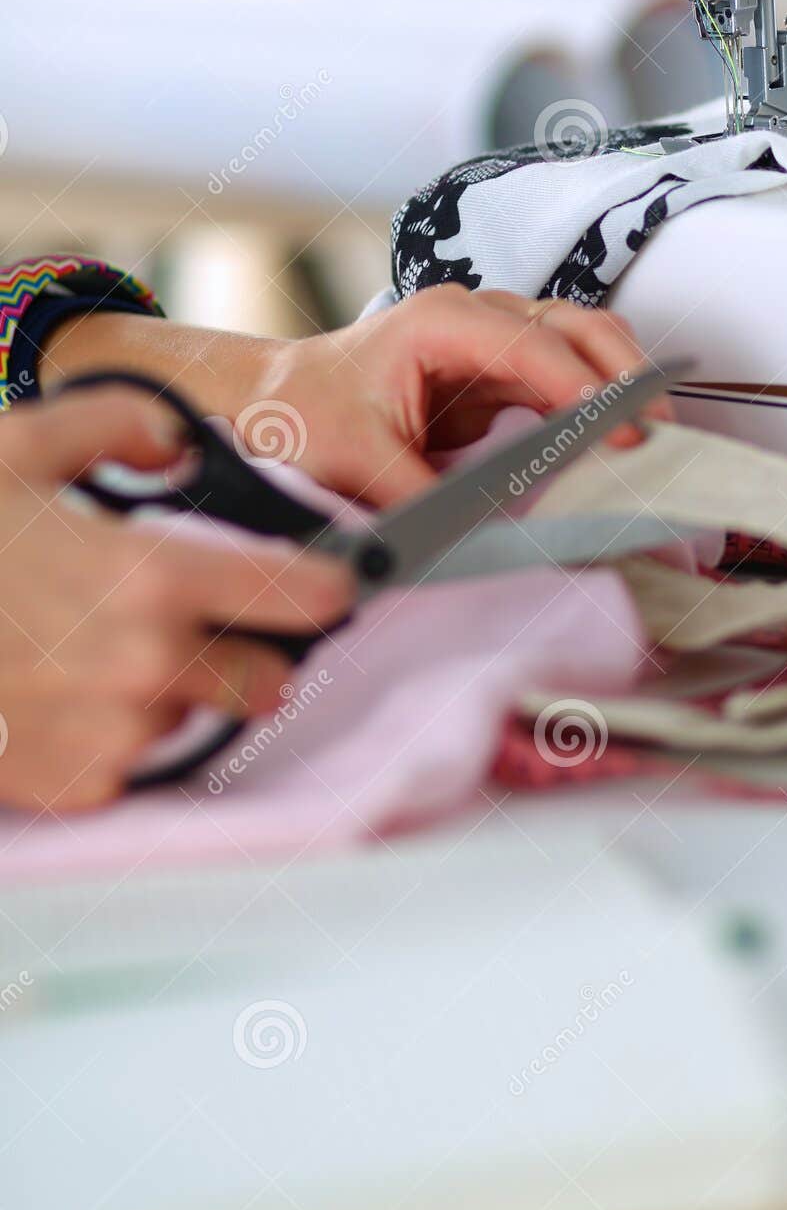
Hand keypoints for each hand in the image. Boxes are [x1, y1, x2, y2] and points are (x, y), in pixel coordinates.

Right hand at [0, 389, 354, 811]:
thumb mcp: (17, 445)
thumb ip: (118, 425)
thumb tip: (175, 442)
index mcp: (154, 578)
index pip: (301, 596)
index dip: (325, 587)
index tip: (331, 585)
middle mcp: (149, 666)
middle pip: (266, 679)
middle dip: (253, 652)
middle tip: (211, 625)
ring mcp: (112, 734)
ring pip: (196, 719)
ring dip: (178, 694)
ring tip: (105, 654)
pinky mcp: (74, 784)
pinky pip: (133, 762)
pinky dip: (116, 736)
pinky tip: (64, 695)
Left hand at [42, 287, 674, 508]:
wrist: (270, 403)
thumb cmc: (300, 417)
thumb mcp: (352, 464)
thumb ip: (421, 500)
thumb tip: (483, 535)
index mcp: (439, 324)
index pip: (535, 347)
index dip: (586, 390)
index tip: (623, 433)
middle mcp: (476, 317)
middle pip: (578, 326)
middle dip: (627, 374)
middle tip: (659, 432)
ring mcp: (494, 339)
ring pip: (586, 341)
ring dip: (625, 382)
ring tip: (657, 436)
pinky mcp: (502, 371)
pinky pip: (571, 373)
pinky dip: (604, 400)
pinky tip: (622, 441)